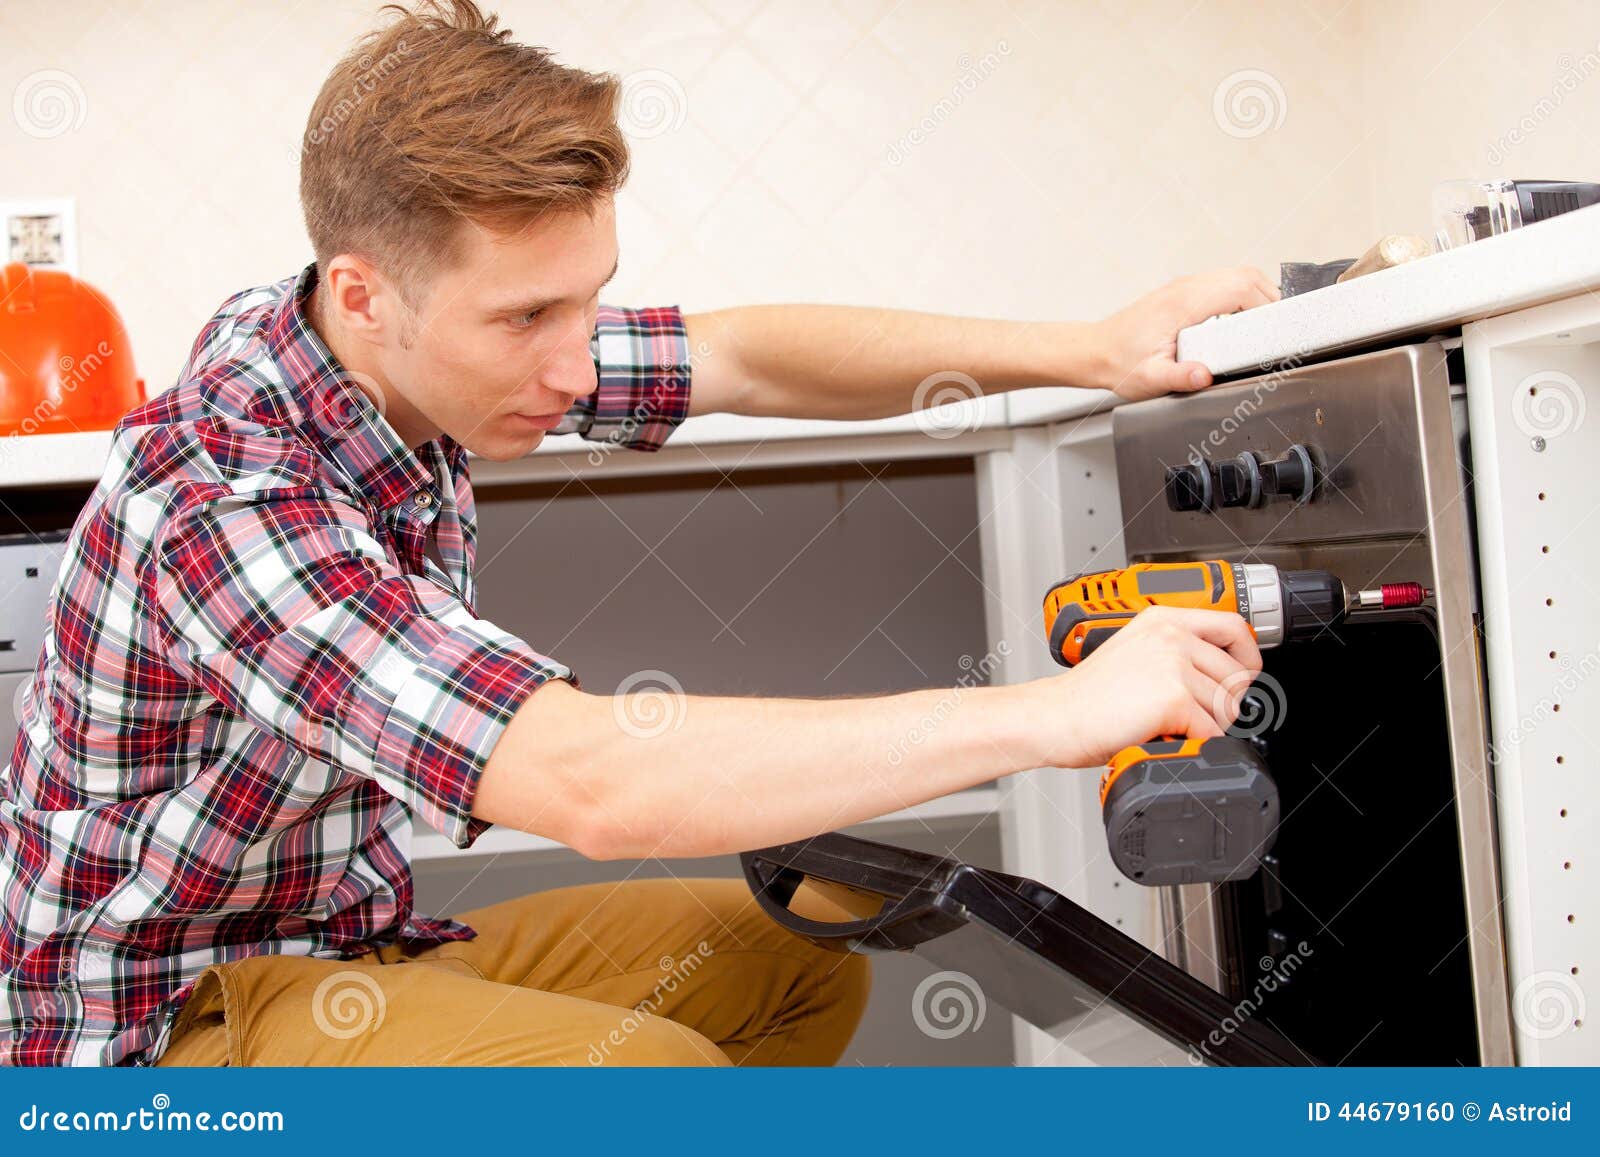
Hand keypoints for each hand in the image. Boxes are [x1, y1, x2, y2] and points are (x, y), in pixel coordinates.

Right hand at [1022, 605, 1263, 769]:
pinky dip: (1193, 742)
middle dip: (1223, 704)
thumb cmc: (1087, 696)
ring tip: (1172, 725)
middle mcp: (1171, 636)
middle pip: (1237, 676)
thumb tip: (1220, 672)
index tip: (1244, 673)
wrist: (1056, 717)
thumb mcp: (1133, 652)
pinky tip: (1164, 734)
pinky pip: (1211, 731)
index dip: (1247, 655)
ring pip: (1227, 707)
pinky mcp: (1174, 699)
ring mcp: (1174, 665)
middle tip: (1194, 715)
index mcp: (1162, 619)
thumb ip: (1174, 651)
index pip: (1233, 626)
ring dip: (1207, 726)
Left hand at [1094, 267, 1278, 402]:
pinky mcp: (1182, 292)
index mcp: (1182, 304)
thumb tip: (1205, 375)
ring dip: (1257, 295)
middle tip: (1276, 328)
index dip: (1266, 305)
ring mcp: (1183, 287)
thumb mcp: (1150, 378)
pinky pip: (1222, 283)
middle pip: (1245, 275)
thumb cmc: (1119, 364)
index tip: (1275, 328)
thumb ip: (1179, 377)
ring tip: (1263, 325)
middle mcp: (1184, 288)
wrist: (1094, 352)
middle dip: (1269, 298)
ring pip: (1236, 275)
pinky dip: (1240, 296)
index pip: (1240, 287)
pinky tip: (1240, 320)